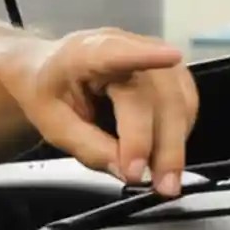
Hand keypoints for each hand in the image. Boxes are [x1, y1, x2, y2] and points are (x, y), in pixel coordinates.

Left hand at [12, 28, 198, 196]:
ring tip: (165, 180)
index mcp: (81, 53)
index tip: (170, 56)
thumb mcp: (51, 124)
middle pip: (152, 94)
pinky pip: (184, 104)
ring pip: (176, 100)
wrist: (45, 71)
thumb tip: (126, 171)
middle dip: (160, 144)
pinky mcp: (166, 70)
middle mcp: (121, 44)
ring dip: (175, 145)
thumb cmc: (46, 91)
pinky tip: (165, 155)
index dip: (143, 54)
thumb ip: (87, 147)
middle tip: (160, 185)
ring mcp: (148, 53)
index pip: (112, 51)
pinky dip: (178, 134)